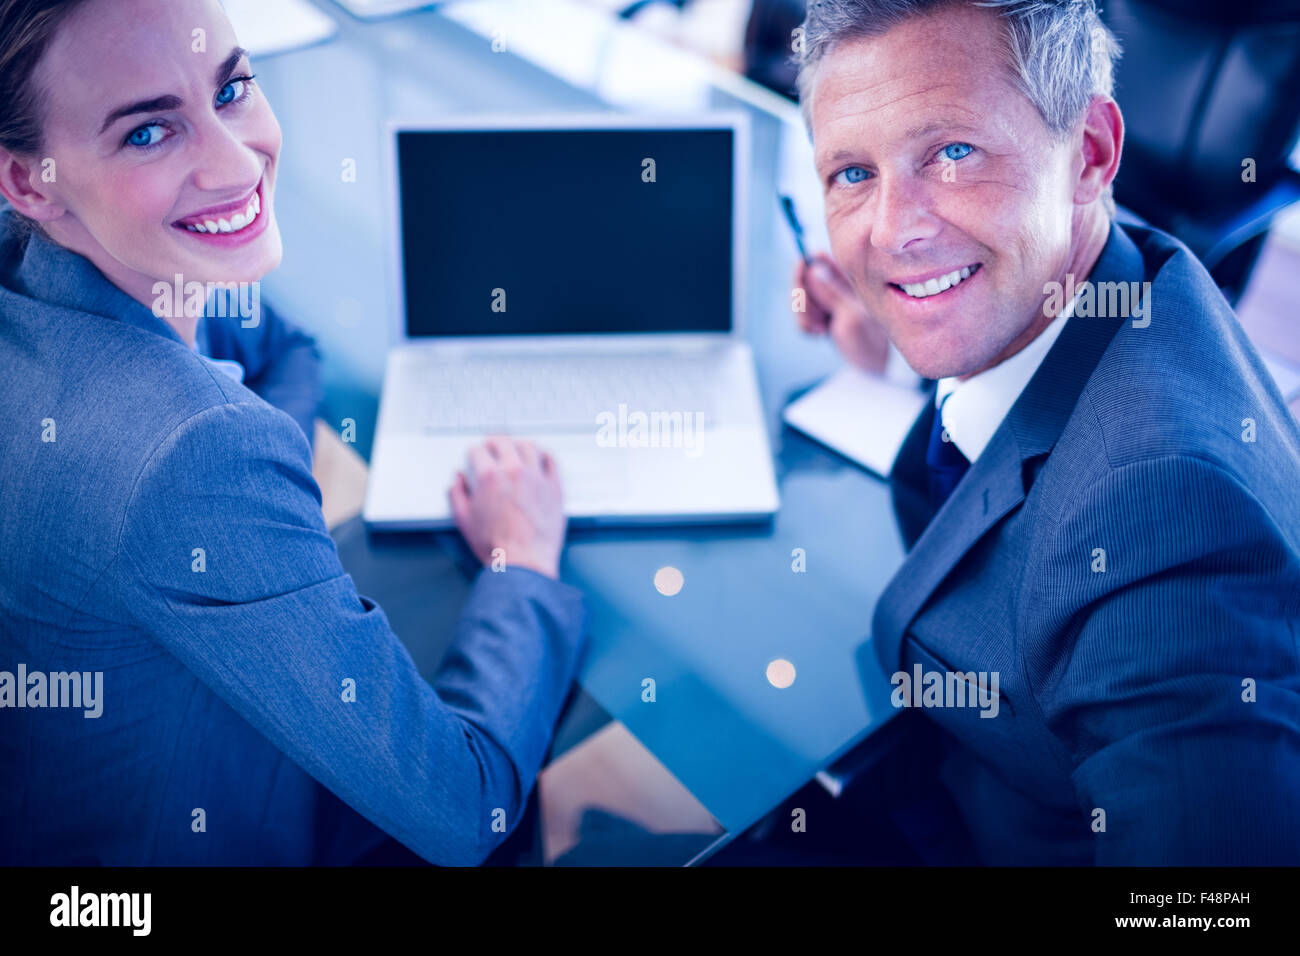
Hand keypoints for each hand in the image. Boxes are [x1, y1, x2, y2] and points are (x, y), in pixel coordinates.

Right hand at [448, 436, 565, 578]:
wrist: (524, 562)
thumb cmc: (496, 546)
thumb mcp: (463, 520)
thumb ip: (457, 494)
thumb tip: (457, 480)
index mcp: (489, 477)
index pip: (478, 451)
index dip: (473, 453)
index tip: (475, 456)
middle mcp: (513, 471)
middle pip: (504, 442)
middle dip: (494, 441)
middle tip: (492, 444)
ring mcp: (536, 477)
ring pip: (528, 446)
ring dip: (518, 444)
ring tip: (515, 447)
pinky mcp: (554, 487)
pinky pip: (551, 461)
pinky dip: (543, 455)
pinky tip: (539, 457)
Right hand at [793, 252, 889, 374]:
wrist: (874, 364)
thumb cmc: (871, 340)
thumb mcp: (852, 316)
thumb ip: (831, 294)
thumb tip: (812, 270)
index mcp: (849, 278)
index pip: (820, 259)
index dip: (806, 262)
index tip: (801, 265)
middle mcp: (836, 286)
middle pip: (803, 279)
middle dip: (804, 299)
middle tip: (817, 316)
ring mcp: (826, 302)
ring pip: (799, 300)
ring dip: (806, 316)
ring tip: (823, 329)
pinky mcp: (819, 318)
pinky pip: (801, 317)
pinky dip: (806, 326)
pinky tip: (821, 333)